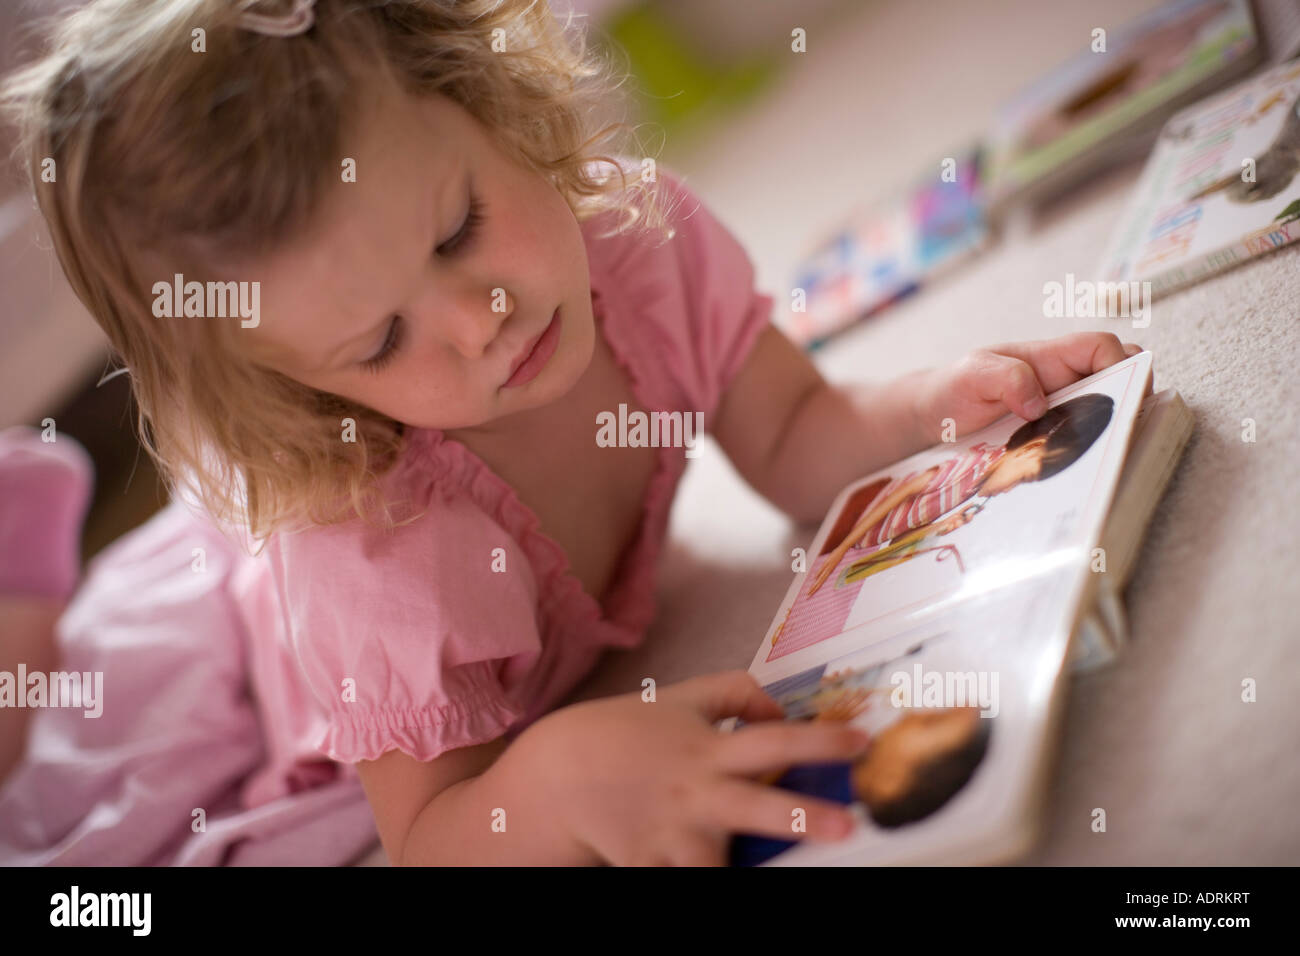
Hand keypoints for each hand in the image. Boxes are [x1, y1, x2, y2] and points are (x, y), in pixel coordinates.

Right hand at [514, 671, 871, 865]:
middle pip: (758, 806)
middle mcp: (696, 794)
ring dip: (736, 871)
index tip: (861, 740)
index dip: (819, 739)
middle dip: (804, 818)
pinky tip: (708, 873)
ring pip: (715, 867)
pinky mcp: (649, 867)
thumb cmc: (627, 732)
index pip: (773, 739)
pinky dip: (694, 878)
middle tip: (848, 826)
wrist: (558, 776)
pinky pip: (682, 881)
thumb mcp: (681, 697)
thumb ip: (735, 693)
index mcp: (707, 749)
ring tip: (795, 879)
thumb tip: (783, 709)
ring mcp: (672, 836)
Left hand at [910, 333, 1145, 440]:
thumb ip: (1005, 378)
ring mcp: (1060, 408)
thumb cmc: (952, 386)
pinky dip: (1087, 447)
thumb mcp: (971, 375)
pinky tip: (1075, 466)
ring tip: (1099, 451)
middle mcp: (1062, 381)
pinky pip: (1082, 436)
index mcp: (1049, 358)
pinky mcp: (1052, 434)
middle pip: (1118, 376)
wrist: (931, 416)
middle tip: (1119, 429)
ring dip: (1110, 426)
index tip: (1119, 392)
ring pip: (1105, 409)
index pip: (1101, 347)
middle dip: (1130, 397)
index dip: (1120, 363)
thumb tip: (1040, 403)